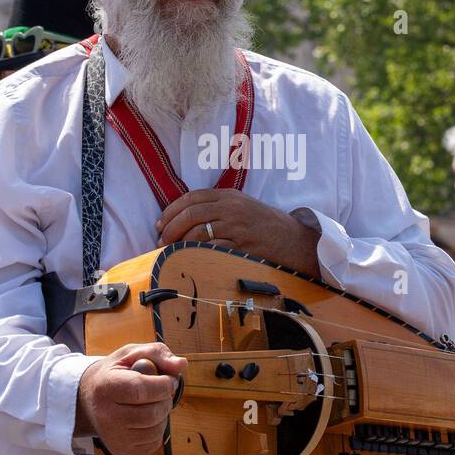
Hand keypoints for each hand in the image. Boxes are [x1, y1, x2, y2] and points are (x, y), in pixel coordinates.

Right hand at [75, 342, 185, 454]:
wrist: (89, 398)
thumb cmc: (114, 373)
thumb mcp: (131, 354)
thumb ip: (157, 353)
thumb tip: (180, 364)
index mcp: (105, 387)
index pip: (140, 390)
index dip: (162, 385)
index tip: (168, 379)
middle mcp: (106, 415)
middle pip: (151, 413)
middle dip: (165, 400)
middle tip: (160, 392)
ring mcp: (113, 436)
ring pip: (155, 430)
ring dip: (162, 415)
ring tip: (151, 404)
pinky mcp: (120, 450)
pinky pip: (153, 442)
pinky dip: (157, 429)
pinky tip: (146, 418)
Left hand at [156, 189, 321, 278]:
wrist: (294, 240)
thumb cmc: (265, 226)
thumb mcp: (242, 207)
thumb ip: (218, 206)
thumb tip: (184, 217)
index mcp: (230, 196)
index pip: (192, 197)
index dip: (172, 210)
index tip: (160, 223)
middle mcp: (232, 208)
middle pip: (191, 214)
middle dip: (170, 228)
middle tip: (161, 240)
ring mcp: (238, 228)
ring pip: (198, 232)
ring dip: (179, 243)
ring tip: (171, 251)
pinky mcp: (242, 247)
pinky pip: (212, 249)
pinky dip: (196, 254)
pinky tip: (189, 258)